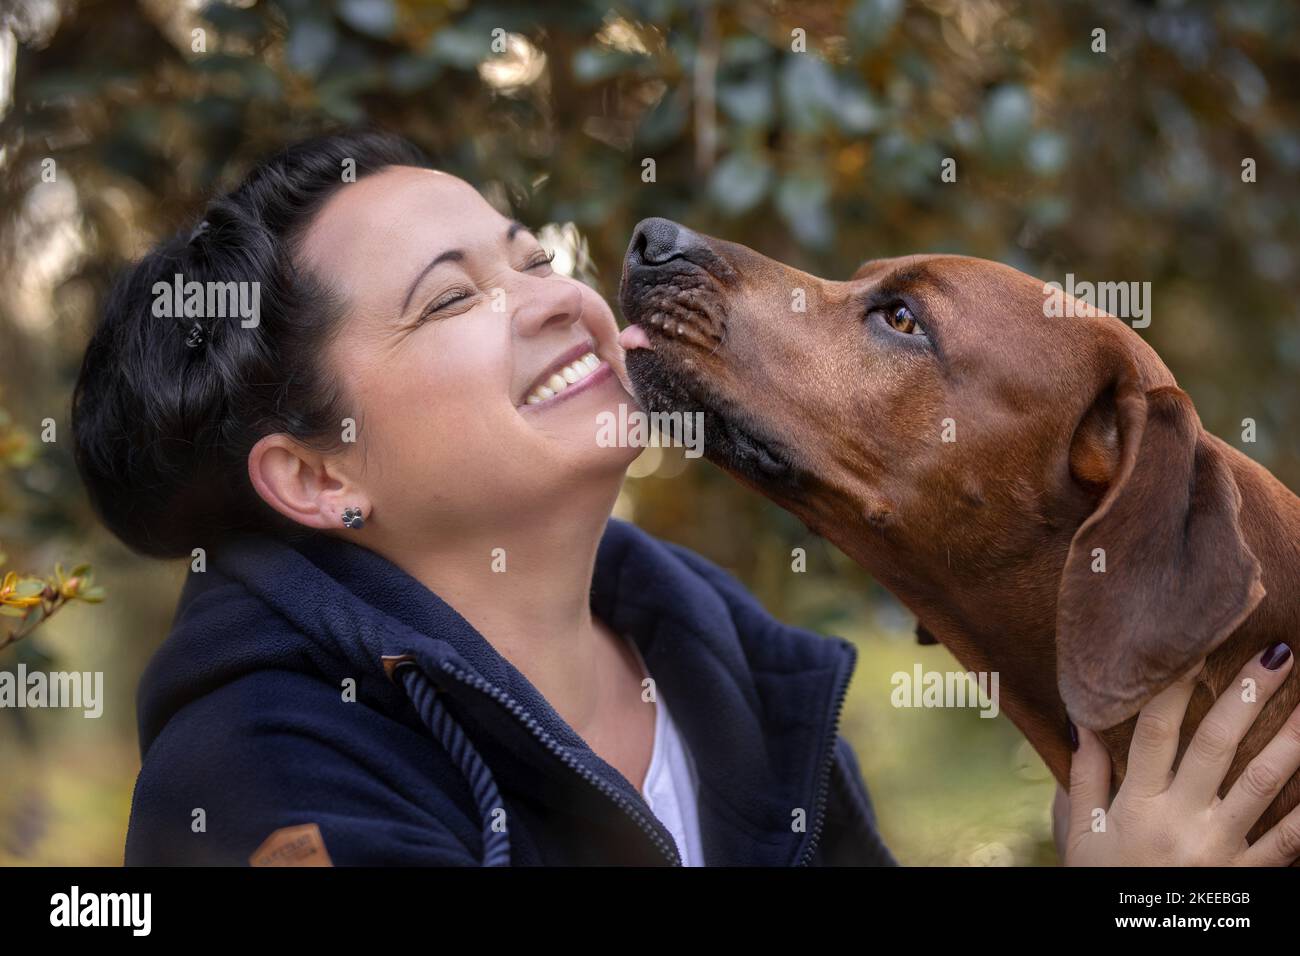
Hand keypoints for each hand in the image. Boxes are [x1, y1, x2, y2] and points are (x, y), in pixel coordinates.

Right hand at [1056, 643, 1299, 865]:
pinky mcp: (1247, 876)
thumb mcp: (1082, 833)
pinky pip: (1287, 842)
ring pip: (1260, 785)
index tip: (1194, 647)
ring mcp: (1219, 848)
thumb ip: (1087, 776)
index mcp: (1137, 803)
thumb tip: (1084, 722)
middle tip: (1275, 655)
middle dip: (1245, 696)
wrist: (1129, 942)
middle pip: (1215, 746)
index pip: (1154, 731)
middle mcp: (1180, 820)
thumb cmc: (1104, 882)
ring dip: (1290, 742)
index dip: (1173, 686)